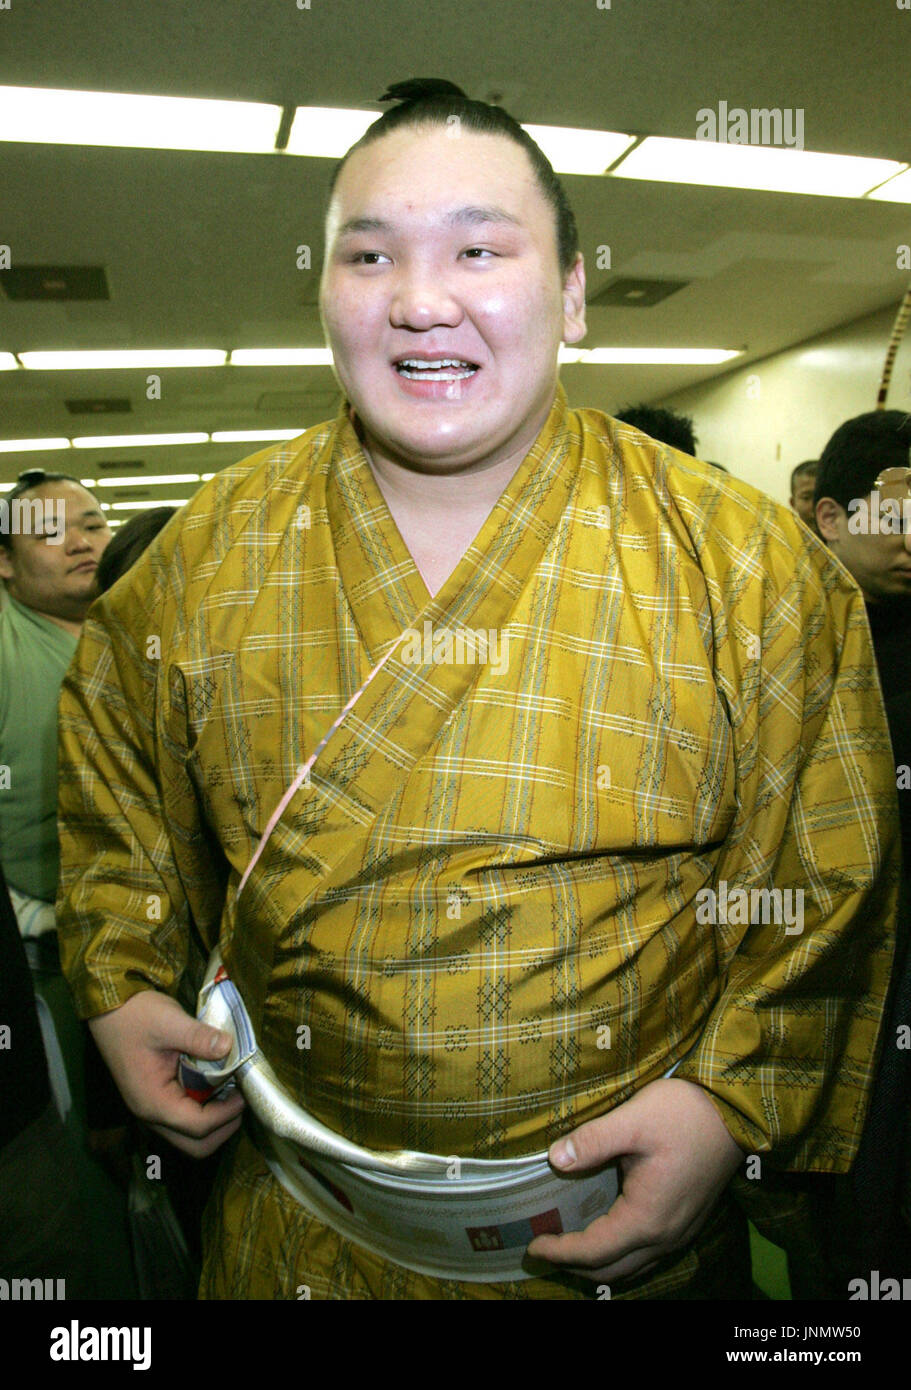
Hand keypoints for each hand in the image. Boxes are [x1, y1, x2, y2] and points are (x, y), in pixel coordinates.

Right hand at [88, 990, 244, 1157]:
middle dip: (224, 1127)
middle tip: (241, 1097)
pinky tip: (215, 1085)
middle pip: (195, 1144)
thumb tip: (230, 1047)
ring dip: (215, 1120)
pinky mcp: (155, 1099)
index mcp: (152, 1101)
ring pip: (189, 1136)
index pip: (197, 1126)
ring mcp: (151, 1109)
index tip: (244, 1093)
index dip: (226, 1114)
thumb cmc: (135, 1015)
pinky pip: (184, 1119)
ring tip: (231, 1090)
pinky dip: (204, 1111)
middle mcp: (150, 1113)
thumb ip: (199, 1037)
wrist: (110, 1009)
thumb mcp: (169, 1020)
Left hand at [526, 1078, 743, 1284]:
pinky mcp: (687, 1221)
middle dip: (574, 1266)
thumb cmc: (683, 1114)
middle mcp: (664, 1236)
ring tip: (569, 1245)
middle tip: (544, 1249)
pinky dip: (620, 1253)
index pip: (593, 1251)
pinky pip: (647, 1253)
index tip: (532, 1246)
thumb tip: (554, 1159)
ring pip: (631, 1265)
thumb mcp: (633, 1121)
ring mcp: (680, 1232)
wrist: (735, 1113)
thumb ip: (593, 1141)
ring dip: (598, 1262)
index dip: (560, 1253)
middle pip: (611, 1269)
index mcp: (647, 1218)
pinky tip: (607, 1231)